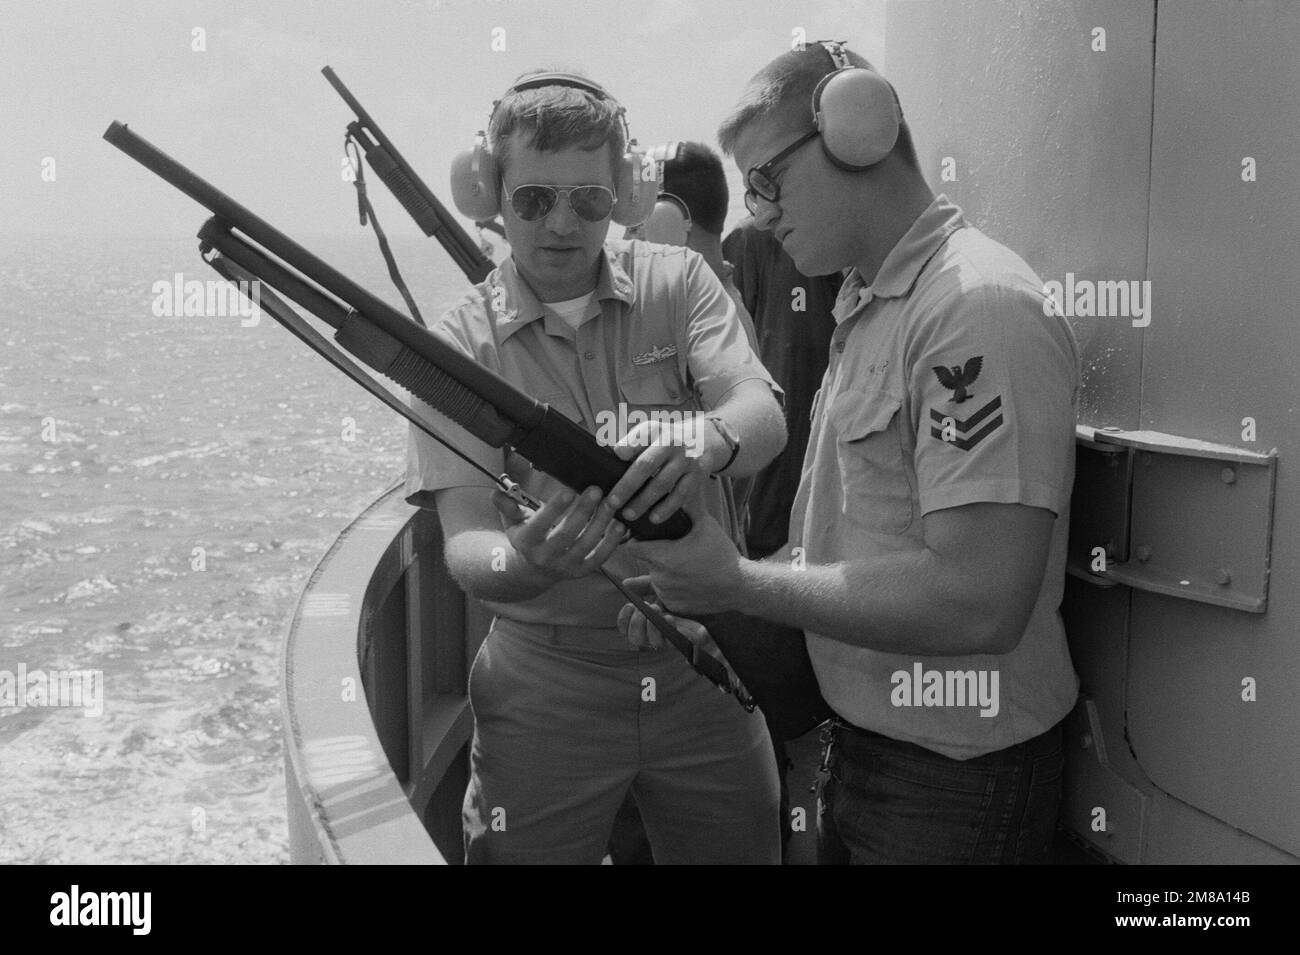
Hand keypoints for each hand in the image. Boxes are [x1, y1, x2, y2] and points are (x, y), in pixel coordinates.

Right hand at [492, 485, 627, 581]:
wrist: (533, 570)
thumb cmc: (526, 538)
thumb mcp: (512, 522)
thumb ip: (507, 505)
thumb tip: (497, 492)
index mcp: (528, 542)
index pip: (540, 524)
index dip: (554, 508)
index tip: (568, 490)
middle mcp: (546, 557)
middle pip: (566, 534)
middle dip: (583, 511)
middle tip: (596, 490)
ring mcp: (565, 566)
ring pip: (586, 544)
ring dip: (600, 523)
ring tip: (611, 502)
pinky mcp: (581, 571)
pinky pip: (599, 558)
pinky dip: (611, 542)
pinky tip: (619, 525)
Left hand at [607, 416, 715, 526]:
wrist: (703, 439)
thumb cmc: (665, 441)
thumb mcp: (650, 433)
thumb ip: (631, 444)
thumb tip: (604, 461)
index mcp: (655, 430)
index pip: (639, 436)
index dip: (627, 447)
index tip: (616, 457)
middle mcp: (672, 442)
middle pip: (646, 465)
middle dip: (627, 485)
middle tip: (612, 503)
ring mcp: (687, 459)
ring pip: (663, 483)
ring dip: (644, 501)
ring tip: (628, 515)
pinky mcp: (698, 474)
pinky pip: (681, 495)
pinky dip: (666, 508)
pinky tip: (653, 519)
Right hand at [617, 577, 723, 661]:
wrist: (711, 596)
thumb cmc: (684, 593)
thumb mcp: (661, 585)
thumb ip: (643, 584)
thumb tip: (625, 584)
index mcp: (648, 622)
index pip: (627, 629)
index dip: (624, 620)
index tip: (629, 606)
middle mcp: (657, 633)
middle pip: (636, 639)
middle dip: (636, 624)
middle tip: (643, 609)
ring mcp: (671, 639)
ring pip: (652, 643)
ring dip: (651, 628)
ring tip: (657, 610)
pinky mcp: (686, 641)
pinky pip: (673, 643)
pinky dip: (668, 630)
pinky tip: (669, 617)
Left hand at [623, 492, 744, 614]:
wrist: (740, 586)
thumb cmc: (722, 554)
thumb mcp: (706, 525)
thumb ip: (688, 504)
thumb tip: (682, 479)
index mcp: (663, 557)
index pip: (631, 547)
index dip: (636, 540)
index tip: (644, 536)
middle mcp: (660, 579)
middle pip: (646, 562)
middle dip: (655, 554)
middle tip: (677, 549)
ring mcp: (666, 595)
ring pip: (655, 578)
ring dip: (663, 572)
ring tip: (687, 565)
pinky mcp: (673, 607)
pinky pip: (664, 594)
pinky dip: (672, 588)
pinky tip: (688, 580)